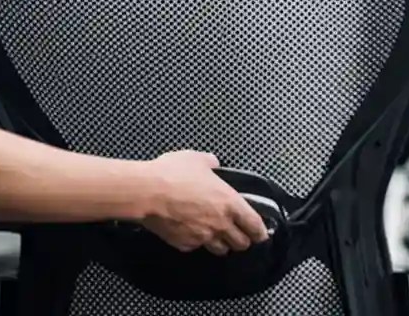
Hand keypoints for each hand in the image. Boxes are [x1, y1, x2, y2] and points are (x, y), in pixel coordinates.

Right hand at [141, 151, 270, 255]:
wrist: (147, 193)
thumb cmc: (172, 174)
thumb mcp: (197, 159)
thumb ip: (211, 163)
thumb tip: (214, 163)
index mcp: (230, 203)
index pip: (255, 225)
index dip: (260, 231)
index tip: (261, 233)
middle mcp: (220, 223)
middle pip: (241, 243)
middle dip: (242, 240)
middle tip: (238, 234)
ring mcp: (202, 237)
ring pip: (221, 250)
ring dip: (222, 244)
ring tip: (217, 236)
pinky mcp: (185, 245)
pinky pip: (196, 247)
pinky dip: (197, 243)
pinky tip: (192, 233)